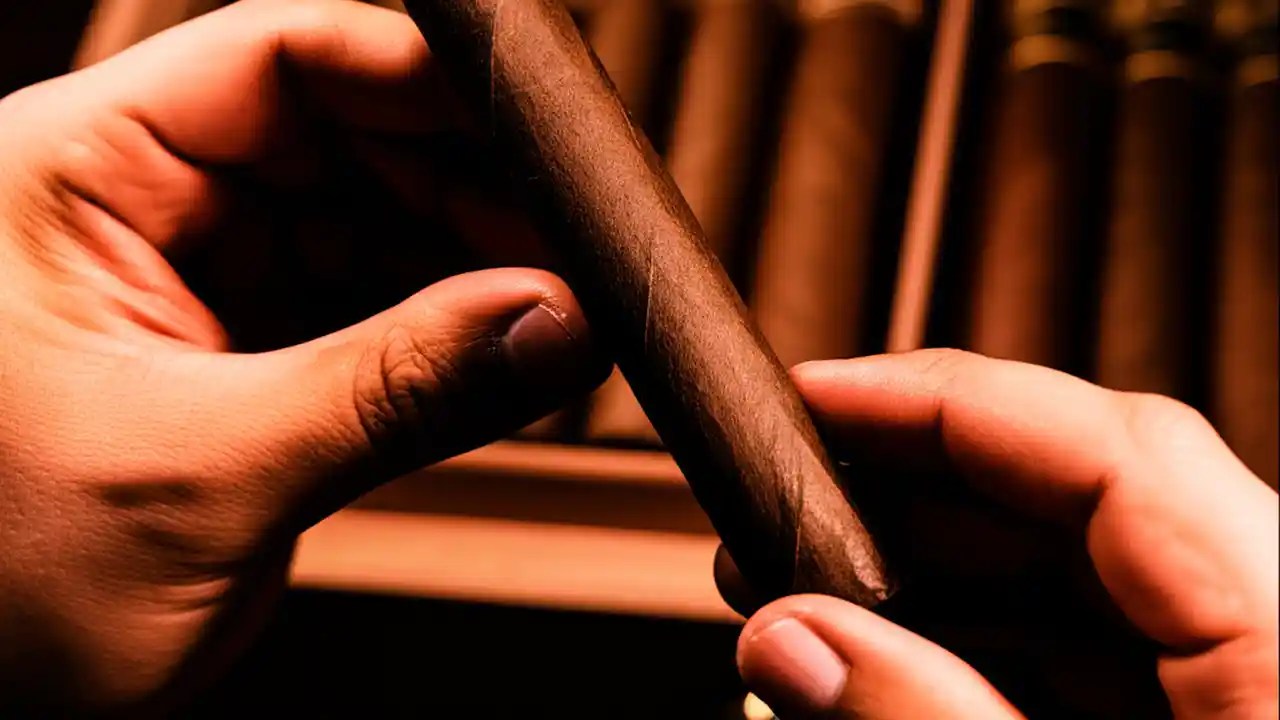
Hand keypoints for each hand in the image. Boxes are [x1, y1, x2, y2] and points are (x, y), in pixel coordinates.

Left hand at [0, 1, 604, 712]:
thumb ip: (391, 391)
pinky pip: (372, 305)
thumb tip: (548, 320)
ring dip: (470, 262)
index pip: (273, 55)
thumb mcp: (201, 478)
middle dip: (466, 186)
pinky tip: (506, 349)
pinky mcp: (247, 351)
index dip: (418, 75)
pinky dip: (445, 328)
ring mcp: (199, 278)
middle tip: (565, 248)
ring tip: (551, 308)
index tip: (536, 128)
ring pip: (373, 221)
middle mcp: (138, 209)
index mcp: (69, 178)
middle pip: (346, 132)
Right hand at [722, 350, 1277, 718]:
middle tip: (791, 498)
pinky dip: (992, 643)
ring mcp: (1260, 672)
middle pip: (1088, 497)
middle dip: (918, 492)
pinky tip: (898, 653)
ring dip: (939, 573)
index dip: (950, 401)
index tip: (823, 394)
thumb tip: (795, 641)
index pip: (1121, 447)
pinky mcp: (1230, 714)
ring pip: (1088, 575)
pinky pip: (1107, 649)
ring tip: (818, 587)